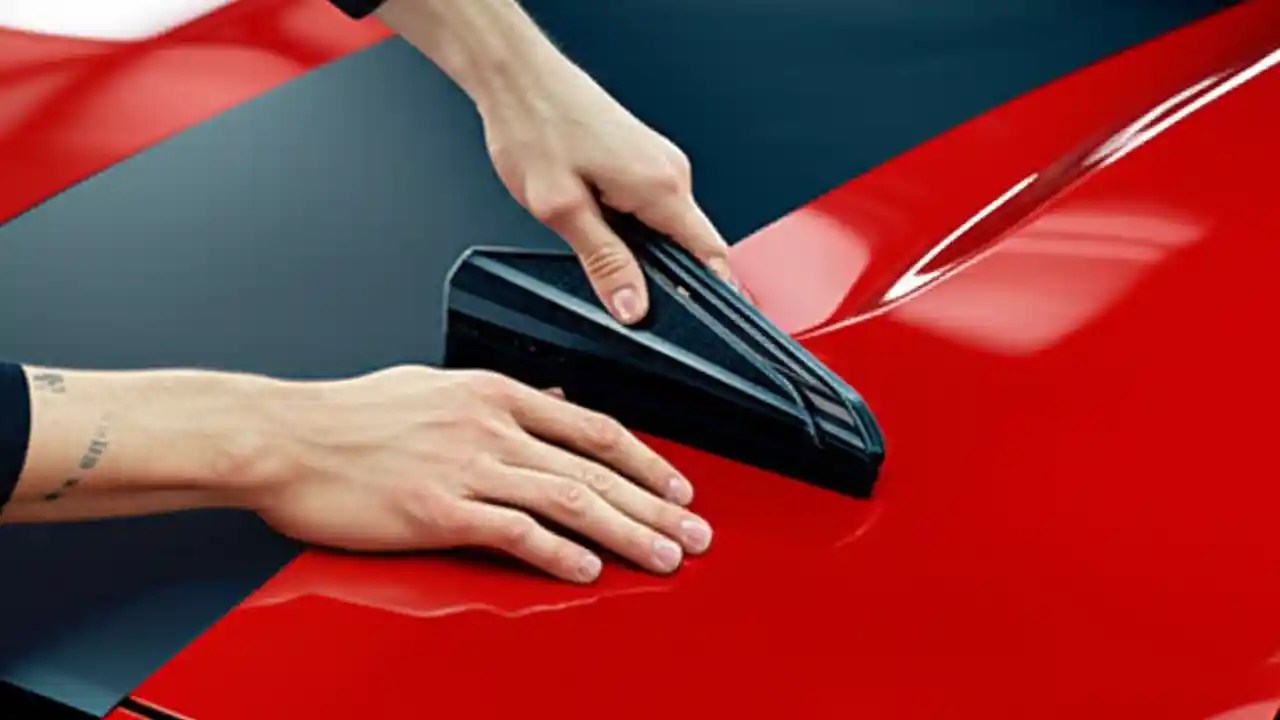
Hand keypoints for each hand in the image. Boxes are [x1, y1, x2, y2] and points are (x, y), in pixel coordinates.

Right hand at [246, 366, 711, 583]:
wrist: (283, 438)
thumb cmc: (350, 416)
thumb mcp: (434, 387)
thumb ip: (499, 398)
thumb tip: (550, 400)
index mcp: (493, 393)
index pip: (593, 426)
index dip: (644, 460)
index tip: (677, 486)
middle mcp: (490, 426)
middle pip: (594, 468)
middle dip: (654, 504)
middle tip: (694, 533)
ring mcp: (466, 466)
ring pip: (569, 500)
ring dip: (626, 533)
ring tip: (663, 557)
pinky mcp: (437, 510)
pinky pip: (515, 532)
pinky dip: (558, 554)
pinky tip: (587, 571)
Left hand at [376, 0, 736, 324]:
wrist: (516, 78)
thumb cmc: (535, 127)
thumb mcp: (563, 210)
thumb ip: (604, 263)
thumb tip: (633, 307)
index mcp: (662, 187)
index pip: (712, 255)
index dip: (712, 297)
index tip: (700, 326)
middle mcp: (670, 171)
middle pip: (690, 246)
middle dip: (664, 278)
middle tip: (622, 294)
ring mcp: (658, 162)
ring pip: (667, 227)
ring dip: (641, 249)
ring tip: (596, 244)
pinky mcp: (641, 157)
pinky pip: (651, 206)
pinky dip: (632, 226)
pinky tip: (596, 221)